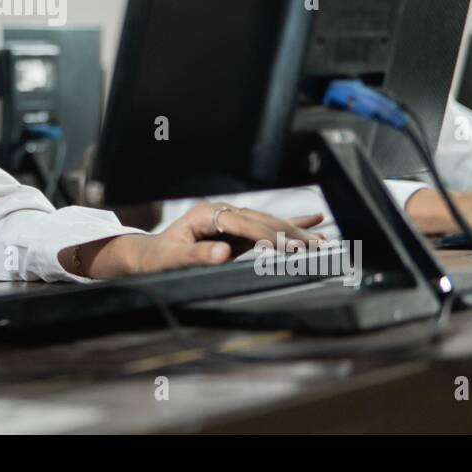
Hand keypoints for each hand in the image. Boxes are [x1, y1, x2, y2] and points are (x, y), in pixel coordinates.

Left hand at [63, 202, 326, 278]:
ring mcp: (231, 219)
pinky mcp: (237, 230)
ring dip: (297, 232)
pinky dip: (289, 225)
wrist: (147, 254)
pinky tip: (313, 222)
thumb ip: (197, 255)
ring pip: (269, 223)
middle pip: (262, 221)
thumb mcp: (171, 259)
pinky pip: (266, 227)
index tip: (289, 247)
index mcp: (207, 215)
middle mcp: (222, 212)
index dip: (268, 235)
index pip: (245, 224)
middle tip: (318, 245)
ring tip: (324, 239)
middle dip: (291, 233)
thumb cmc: (157, 258)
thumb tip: (223, 252)